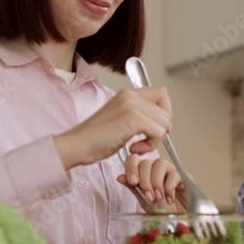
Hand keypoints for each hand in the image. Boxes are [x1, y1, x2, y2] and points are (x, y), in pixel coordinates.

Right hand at [53, 87, 171, 169]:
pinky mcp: (132, 119)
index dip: (164, 113)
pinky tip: (133, 149)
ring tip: (137, 146)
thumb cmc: (95, 139)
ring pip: (164, 122)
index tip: (154, 128)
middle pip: (166, 109)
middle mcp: (131, 95)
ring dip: (155, 139)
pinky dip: (150, 145)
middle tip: (145, 140)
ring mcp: (132, 105)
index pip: (161, 94)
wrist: (77, 145)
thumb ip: (138, 116)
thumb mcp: (120, 120)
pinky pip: (158, 132)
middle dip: (161, 129)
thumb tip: (163, 124)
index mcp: (128, 94)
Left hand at [116, 154, 186, 212]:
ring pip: (159, 164)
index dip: (131, 168)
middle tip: (148, 196)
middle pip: (146, 163)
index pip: (133, 160)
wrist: (180, 220)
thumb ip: (134, 188)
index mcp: (144, 173)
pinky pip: (174, 174)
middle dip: (145, 180)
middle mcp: (155, 169)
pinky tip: (169, 199)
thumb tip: (120, 177)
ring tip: (159, 198)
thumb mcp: (144, 201)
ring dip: (156, 182)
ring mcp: (170, 171)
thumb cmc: (162, 211)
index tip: (132, 182)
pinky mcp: (183, 176)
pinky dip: (169, 187)